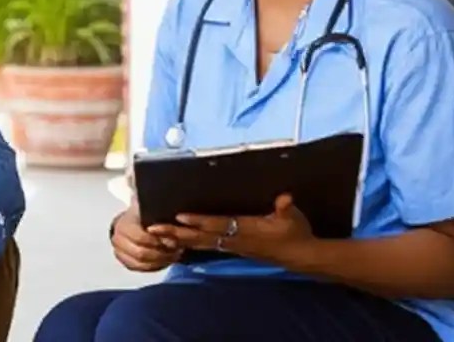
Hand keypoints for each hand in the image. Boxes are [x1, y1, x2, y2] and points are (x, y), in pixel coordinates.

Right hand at [111, 201, 181, 272]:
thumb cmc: (143, 214)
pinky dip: (155, 266)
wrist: (131, 221)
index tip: (172, 240)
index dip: (157, 241)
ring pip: (142, 263)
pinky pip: (142, 268)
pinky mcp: (126, 262)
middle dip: (160, 253)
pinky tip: (165, 259)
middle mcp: (118, 239)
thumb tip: (170, 213)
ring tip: (173, 254)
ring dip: (160, 261)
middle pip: (141, 253)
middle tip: (175, 249)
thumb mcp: (149, 208)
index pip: (140, 237)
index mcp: (124, 224)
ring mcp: (120, 252)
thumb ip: (157, 210)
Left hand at [153, 194, 315, 266]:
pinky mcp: (232, 249)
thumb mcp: (293, 218)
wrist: (300, 256)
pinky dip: (188, 244)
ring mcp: (232, 247)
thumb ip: (286, 208)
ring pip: (200, 243)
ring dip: (178, 239)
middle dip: (177, 233)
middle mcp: (234, 240)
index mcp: (246, 230)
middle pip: (201, 237)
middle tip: (153, 228)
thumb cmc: (295, 233)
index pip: (218, 225)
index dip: (199, 221)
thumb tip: (284, 198)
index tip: (180, 216)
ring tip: (156, 235)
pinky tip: (175, 243)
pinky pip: (206, 247)